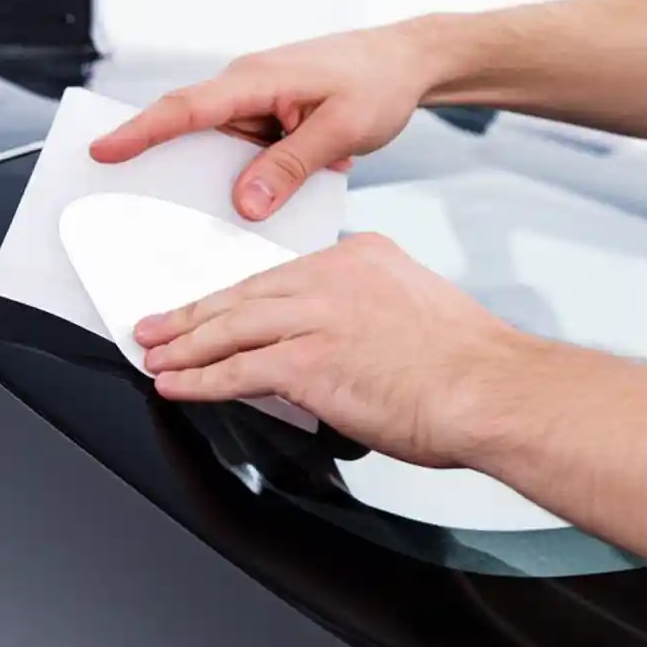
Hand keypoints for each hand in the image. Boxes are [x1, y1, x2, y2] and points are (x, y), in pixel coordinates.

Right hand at [89, 20, 443, 220]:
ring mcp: (257, 104)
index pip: (186, 108)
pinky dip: (246, 178)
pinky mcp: (270, 120)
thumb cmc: (377, 83)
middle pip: (189, 131)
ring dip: (216, 180)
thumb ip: (292, 167)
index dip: (141, 131)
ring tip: (204, 217)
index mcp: (257, 79)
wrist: (406, 64)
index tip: (103, 150)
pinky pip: (243, 153)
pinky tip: (261, 204)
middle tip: (128, 202)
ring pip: (217, 148)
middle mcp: (248, 87)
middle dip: (160, 165)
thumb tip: (246, 203)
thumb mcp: (341, 130)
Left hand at [132, 233, 595, 468]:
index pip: (283, 273)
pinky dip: (199, 379)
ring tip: (154, 355)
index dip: (241, 295)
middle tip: (159, 324)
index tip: (217, 305)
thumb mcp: (416, 311)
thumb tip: (338, 346)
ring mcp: (316, 315)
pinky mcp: (306, 360)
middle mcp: (333, 275)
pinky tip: (176, 385)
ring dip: (184, 344)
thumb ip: (367, 315)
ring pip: (230, 326)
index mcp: (362, 257)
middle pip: (245, 292)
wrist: (491, 389)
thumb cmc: (471, 365)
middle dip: (195, 313)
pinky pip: (235, 370)